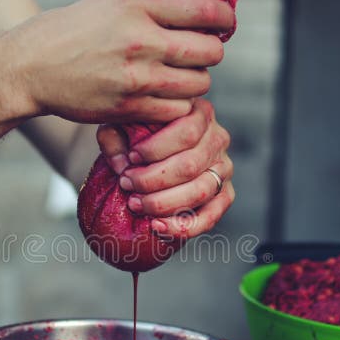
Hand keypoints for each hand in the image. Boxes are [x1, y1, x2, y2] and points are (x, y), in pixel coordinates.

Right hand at [3, 0, 233, 123]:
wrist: (31, 67)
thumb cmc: (72, 32)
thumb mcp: (111, 3)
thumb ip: (153, 7)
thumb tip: (196, 10)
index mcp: (137, 7)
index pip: (204, 10)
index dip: (224, 18)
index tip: (225, 23)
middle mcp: (141, 40)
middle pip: (209, 51)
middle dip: (212, 52)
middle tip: (202, 52)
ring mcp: (136, 78)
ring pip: (198, 84)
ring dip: (195, 81)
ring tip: (180, 76)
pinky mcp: (129, 107)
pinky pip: (176, 109)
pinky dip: (176, 104)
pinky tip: (164, 96)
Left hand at [97, 98, 233, 237]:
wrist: (156, 150)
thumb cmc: (139, 132)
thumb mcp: (122, 124)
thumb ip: (115, 138)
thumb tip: (123, 166)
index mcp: (200, 112)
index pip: (187, 133)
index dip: (157, 149)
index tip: (132, 157)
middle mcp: (218, 139)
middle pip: (191, 165)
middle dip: (153, 180)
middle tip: (127, 185)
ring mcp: (224, 168)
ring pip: (200, 191)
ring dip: (165, 203)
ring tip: (136, 205)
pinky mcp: (224, 194)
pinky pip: (211, 216)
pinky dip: (184, 226)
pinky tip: (157, 227)